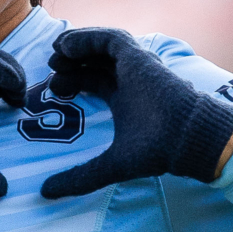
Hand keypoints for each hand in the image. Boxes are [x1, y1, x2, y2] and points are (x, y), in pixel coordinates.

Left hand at [38, 27, 232, 199]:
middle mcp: (131, 80)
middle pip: (96, 63)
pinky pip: (109, 39)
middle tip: (50, 70)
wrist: (186, 139)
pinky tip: (66, 46)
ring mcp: (135, 66)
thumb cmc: (156, 151)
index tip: (53, 90)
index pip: (96, 81)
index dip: (74, 81)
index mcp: (126, 99)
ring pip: (102, 46)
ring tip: (55, 52)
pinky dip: (86, 38)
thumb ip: (79, 177)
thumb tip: (46, 193)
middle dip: (72, 63)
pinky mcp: (138, 56)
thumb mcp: (110, 165)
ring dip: (77, 46)